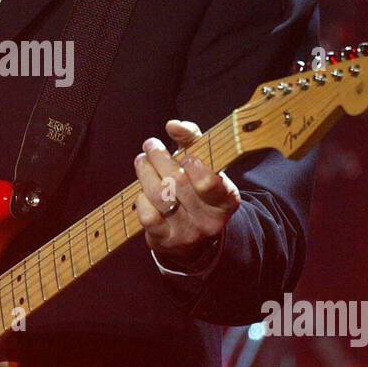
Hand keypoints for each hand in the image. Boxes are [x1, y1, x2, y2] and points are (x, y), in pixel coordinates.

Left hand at [134, 119, 239, 267]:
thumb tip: (173, 125)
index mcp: (226, 199)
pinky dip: (141, 198)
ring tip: (141, 160)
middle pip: (179, 183)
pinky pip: (148, 215)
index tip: (183, 154)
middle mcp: (209, 220)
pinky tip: (142, 190)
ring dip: (145, 173)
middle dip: (160, 158)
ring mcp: (187, 233)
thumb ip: (192, 139)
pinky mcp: (166, 241)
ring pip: (160, 196)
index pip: (209, 182)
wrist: (195, 239)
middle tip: (150, 145)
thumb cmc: (198, 191)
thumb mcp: (204, 164)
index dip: (194, 165)